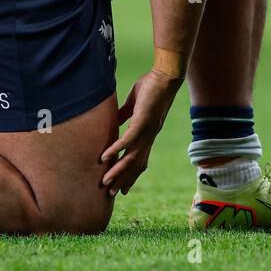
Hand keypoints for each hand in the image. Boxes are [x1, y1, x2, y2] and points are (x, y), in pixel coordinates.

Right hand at [100, 69, 182, 195]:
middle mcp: (148, 137)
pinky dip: (116, 150)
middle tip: (112, 194)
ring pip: (131, 157)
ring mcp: (147, 131)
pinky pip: (127, 140)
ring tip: (105, 182)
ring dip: (118, 171)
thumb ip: (126, 114)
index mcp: (147, 134)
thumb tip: (116, 121)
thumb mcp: (134, 104)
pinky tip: (105, 158)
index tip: (123, 187)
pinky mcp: (142, 122)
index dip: (131, 174)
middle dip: (123, 180)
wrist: (165, 76)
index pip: (139, 159)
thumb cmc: (151, 87)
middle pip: (136, 165)